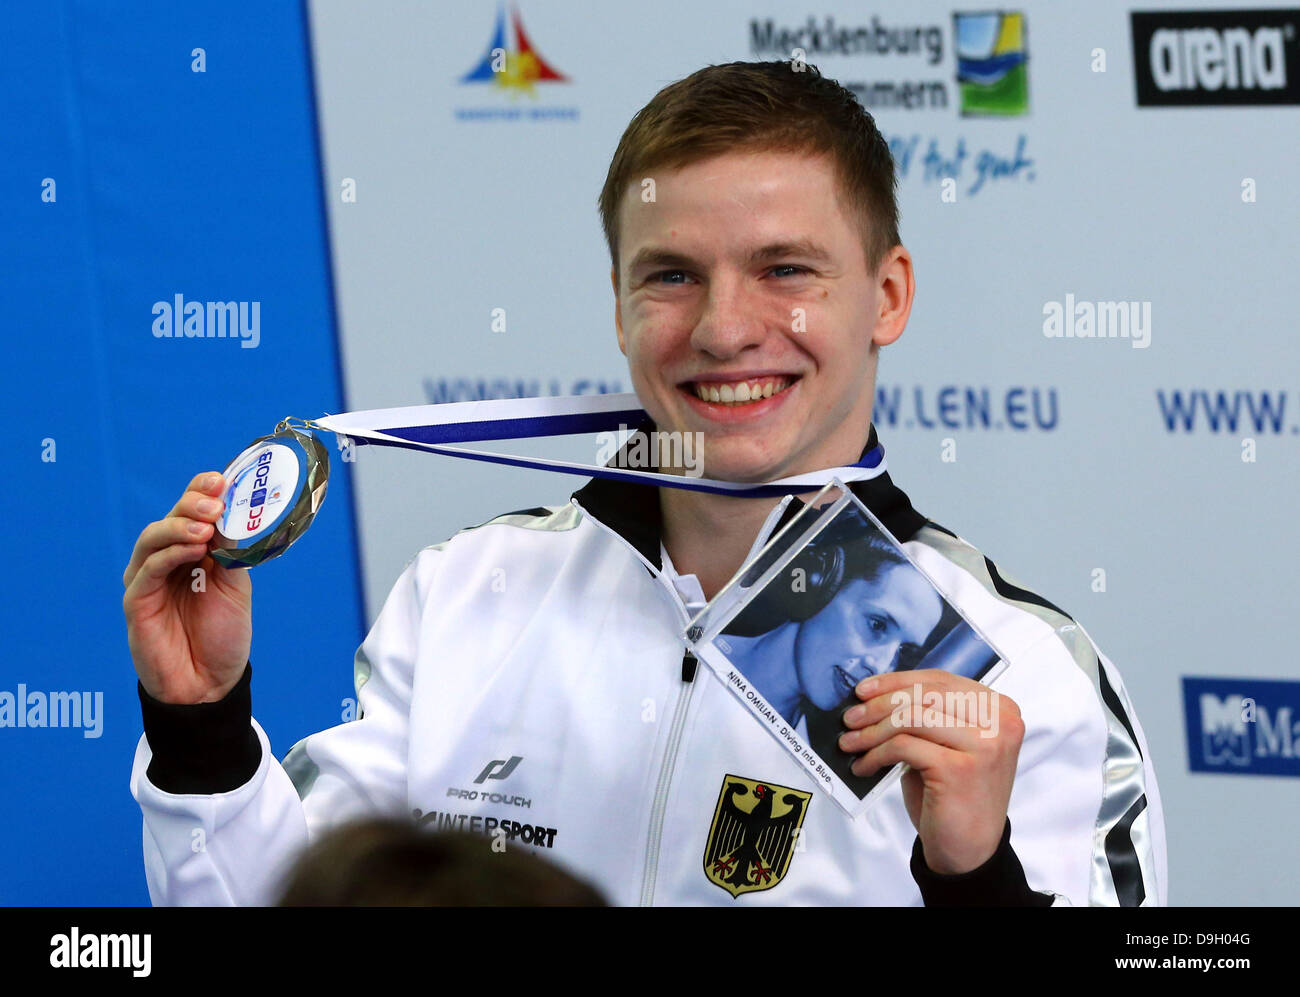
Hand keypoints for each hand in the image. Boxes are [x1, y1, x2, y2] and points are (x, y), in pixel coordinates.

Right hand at [123, 472, 251, 703]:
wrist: (210, 683)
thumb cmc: (222, 635)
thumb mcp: (236, 587)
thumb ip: (231, 553)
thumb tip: (234, 516)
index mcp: (193, 552)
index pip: (192, 511)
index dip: (203, 491)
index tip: (222, 479)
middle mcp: (168, 560)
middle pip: (172, 517)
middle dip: (193, 503)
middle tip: (215, 502)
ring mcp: (149, 579)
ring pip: (154, 538)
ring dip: (179, 526)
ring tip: (205, 527)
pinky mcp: (137, 601)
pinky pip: (148, 569)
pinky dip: (169, 554)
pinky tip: (191, 550)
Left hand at [837, 669, 1023, 874]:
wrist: (968, 850)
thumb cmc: (953, 795)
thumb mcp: (946, 744)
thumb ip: (929, 714)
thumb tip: (875, 694)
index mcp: (1000, 709)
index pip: (940, 680)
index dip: (897, 681)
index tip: (864, 690)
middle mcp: (1000, 723)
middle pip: (926, 694)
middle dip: (880, 704)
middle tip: (850, 718)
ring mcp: (984, 745)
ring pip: (912, 717)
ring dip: (873, 730)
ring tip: (851, 743)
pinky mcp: (960, 768)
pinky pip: (904, 746)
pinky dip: (876, 754)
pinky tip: (864, 766)